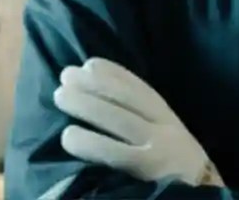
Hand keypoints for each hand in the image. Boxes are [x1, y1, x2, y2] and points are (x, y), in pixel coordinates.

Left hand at [54, 57, 223, 187]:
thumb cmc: (177, 174)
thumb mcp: (169, 141)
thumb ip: (146, 124)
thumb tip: (104, 103)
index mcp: (170, 120)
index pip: (141, 89)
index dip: (114, 73)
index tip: (89, 63)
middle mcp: (167, 129)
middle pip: (126, 99)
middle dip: (94, 83)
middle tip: (65, 75)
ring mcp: (159, 149)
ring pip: (119, 119)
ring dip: (87, 104)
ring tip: (61, 96)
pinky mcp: (148, 171)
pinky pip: (115, 153)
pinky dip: (90, 142)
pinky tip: (68, 136)